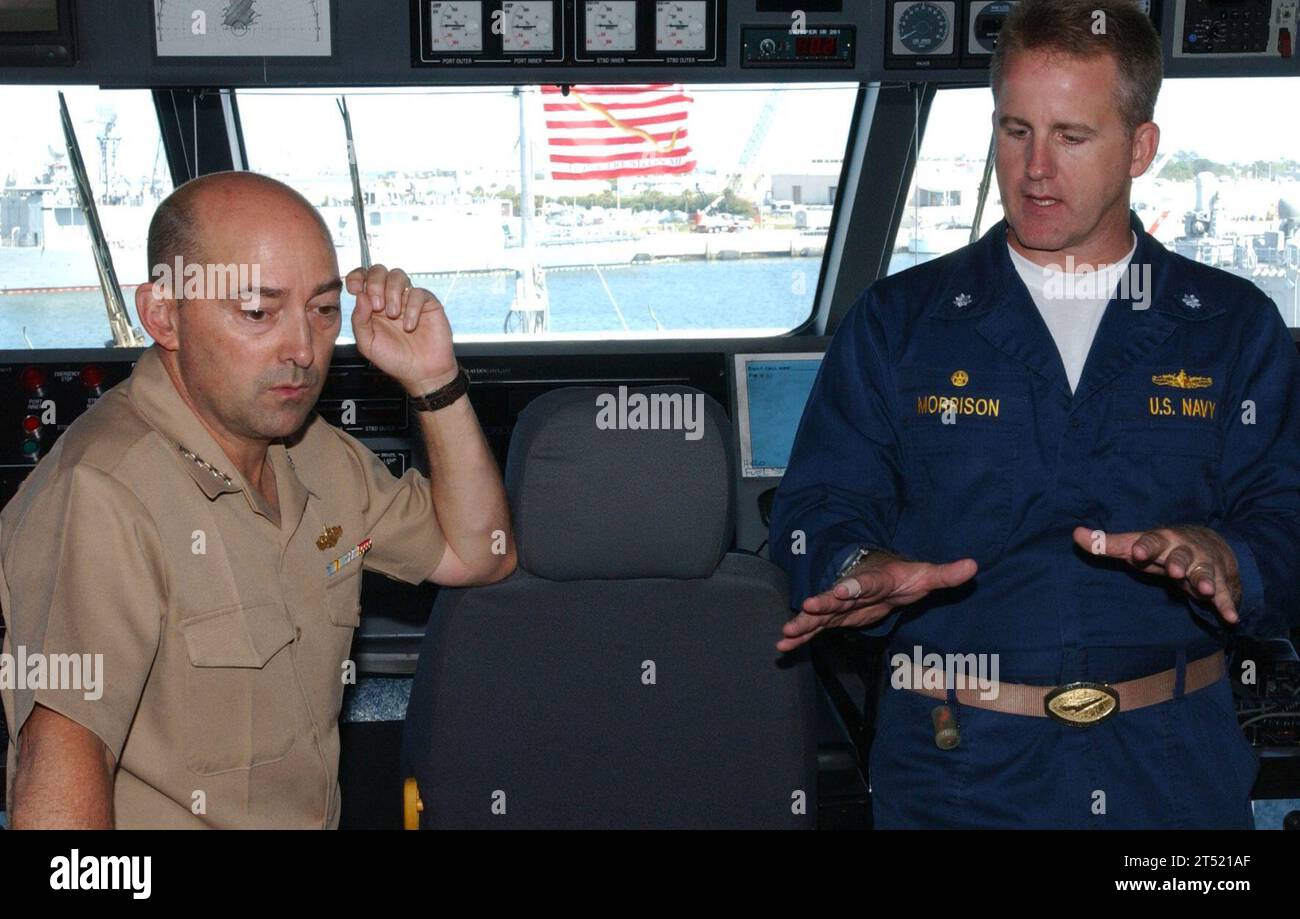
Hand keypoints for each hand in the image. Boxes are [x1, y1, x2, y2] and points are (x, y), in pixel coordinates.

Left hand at [346, 264, 458, 394]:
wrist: (421, 373)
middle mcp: (389, 298)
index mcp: (371, 304)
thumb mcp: (367, 344)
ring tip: (393, 314)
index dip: (357, 277)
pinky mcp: (428, 303)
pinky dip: (412, 307)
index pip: (362, 277)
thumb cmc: (393, 359)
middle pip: (379, 271)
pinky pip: (418, 292)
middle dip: (375, 284)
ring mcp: (408, 299)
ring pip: (398, 275)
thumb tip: (360, 295)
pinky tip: (409, 325)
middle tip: (378, 306)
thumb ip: (359, 320)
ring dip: (392, 292)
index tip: (355, 289)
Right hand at [777, 552, 976, 652]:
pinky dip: (801, 635)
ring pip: (820, 615)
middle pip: (835, 598)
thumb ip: (946, 574)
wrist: (883, 574)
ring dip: (804, 623)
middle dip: (821, 604)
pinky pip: (815, 627)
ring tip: (786, 633)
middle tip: (807, 607)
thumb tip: (973, 566)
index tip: (842, 591)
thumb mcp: (926, 575)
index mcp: (875, 581)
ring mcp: (841, 605)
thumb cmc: (903, 576)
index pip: (864, 583)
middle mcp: (853, 592)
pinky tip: (784, 645)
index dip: (853, 586)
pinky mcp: (835, 618)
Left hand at [1072, 525, 1242, 624]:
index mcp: (1161, 540)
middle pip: (1181, 555)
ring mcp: (1202, 566)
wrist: (1208, 544)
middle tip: (1173, 570)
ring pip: (1204, 572)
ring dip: (1204, 580)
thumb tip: (1075, 534)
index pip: (1151, 541)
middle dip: (1177, 561)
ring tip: (1202, 590)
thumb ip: (1107, 544)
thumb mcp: (1136, 545)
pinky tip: (1231, 617)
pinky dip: (1227, 604)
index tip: (1136, 553)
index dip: (1144, 547)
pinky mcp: (1218, 582)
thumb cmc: (1162, 547)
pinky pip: (1223, 593)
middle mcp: (1184, 550)